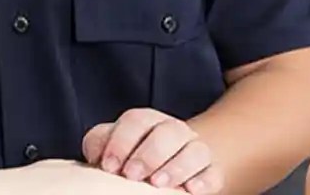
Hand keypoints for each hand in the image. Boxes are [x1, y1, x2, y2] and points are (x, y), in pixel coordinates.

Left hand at [83, 109, 223, 193]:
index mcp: (146, 121)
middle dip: (149, 154)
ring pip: (195, 150)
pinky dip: (203, 181)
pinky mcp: (210, 172)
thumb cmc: (129, 158)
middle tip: (132, 176)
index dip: (121, 142)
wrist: (164, 166)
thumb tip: (96, 154)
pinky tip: (190, 190)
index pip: (136, 121)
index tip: (109, 166)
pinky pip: (213, 173)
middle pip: (168, 132)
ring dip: (177, 167)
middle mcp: (173, 130)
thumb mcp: (110, 148)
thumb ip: (100, 145)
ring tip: (158, 184)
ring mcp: (195, 150)